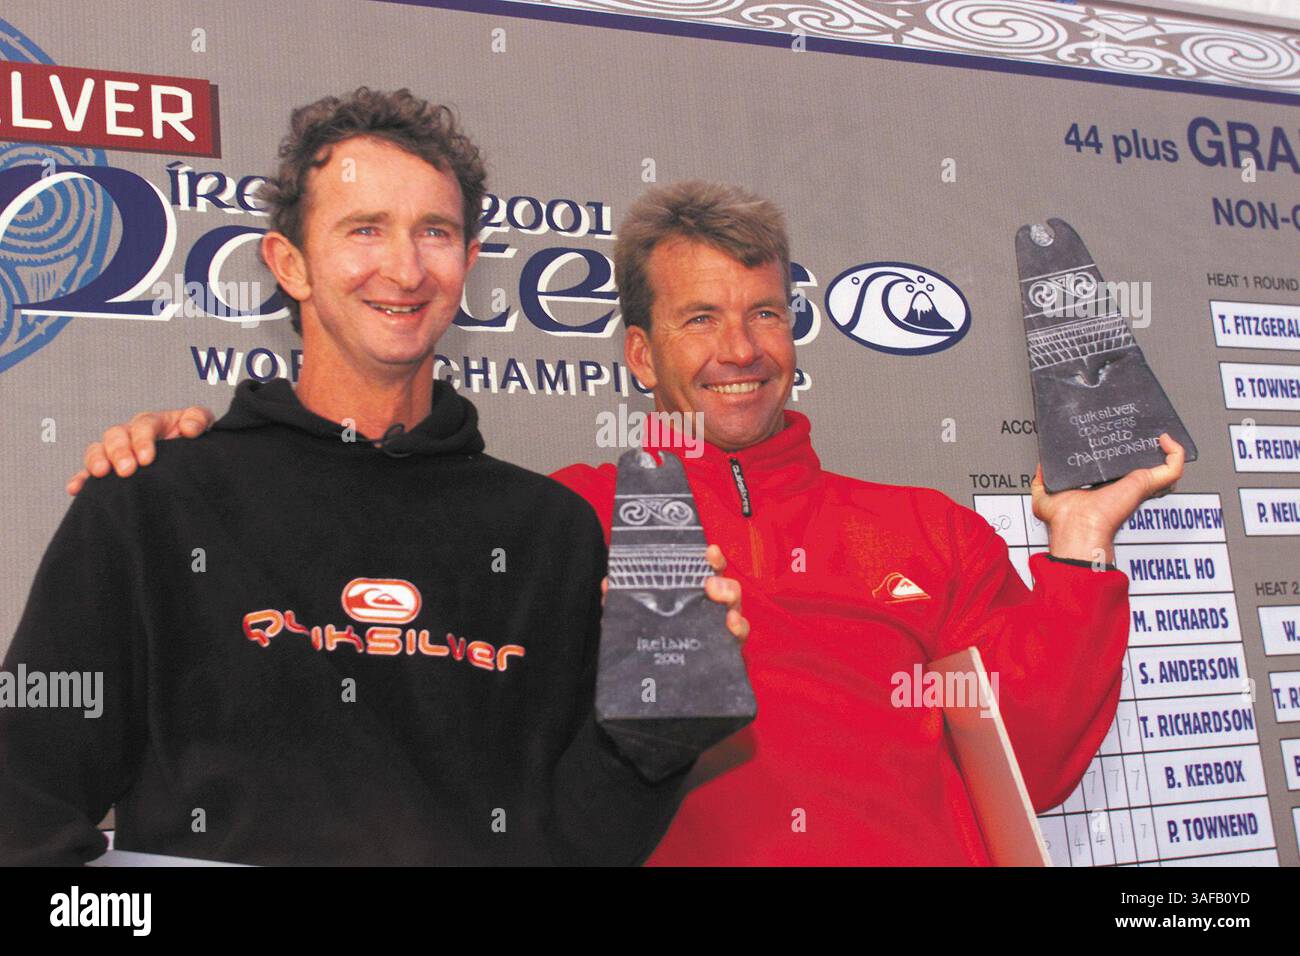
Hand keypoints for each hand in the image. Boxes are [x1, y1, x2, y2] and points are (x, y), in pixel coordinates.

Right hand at [66, 406, 215, 495]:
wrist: (187, 456)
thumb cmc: (193, 439)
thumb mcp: (201, 424)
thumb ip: (198, 420)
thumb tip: (187, 429)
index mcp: (151, 423)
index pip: (143, 426)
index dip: (143, 441)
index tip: (147, 459)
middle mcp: (129, 434)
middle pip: (116, 436)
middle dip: (119, 452)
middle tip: (127, 470)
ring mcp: (115, 452)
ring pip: (98, 450)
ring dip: (96, 461)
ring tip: (100, 474)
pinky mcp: (107, 470)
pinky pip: (87, 473)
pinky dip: (80, 479)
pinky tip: (75, 489)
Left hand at [600, 543, 749, 642]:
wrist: (654, 687)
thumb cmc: (652, 641)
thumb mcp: (634, 619)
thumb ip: (623, 602)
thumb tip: (608, 583)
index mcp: (693, 596)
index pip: (707, 572)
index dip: (712, 560)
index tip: (709, 551)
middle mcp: (711, 611)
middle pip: (728, 591)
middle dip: (725, 584)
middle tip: (711, 586)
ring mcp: (719, 634)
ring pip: (736, 615)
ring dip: (733, 610)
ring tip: (725, 614)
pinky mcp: (723, 656)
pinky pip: (737, 643)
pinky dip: (737, 632)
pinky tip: (730, 628)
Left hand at [1032, 432, 1185, 564]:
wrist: (1075, 526)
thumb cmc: (1063, 519)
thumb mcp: (1045, 493)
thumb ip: (1042, 477)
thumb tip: (1042, 464)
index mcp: (1105, 487)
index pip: (1120, 467)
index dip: (1123, 450)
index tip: (1120, 433)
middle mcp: (1124, 485)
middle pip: (1145, 463)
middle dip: (1147, 443)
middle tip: (1141, 424)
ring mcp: (1138, 484)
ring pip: (1165, 465)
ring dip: (1167, 447)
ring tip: (1158, 427)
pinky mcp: (1147, 482)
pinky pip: (1173, 467)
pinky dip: (1176, 452)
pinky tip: (1165, 437)